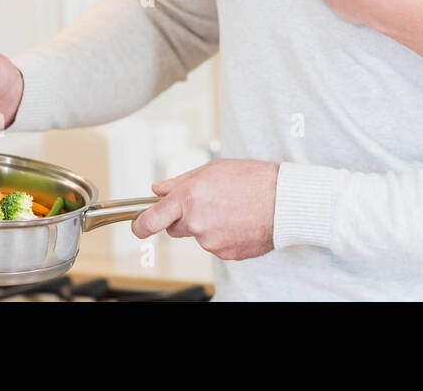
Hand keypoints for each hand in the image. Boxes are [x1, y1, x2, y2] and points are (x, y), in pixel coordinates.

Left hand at [132, 159, 278, 260]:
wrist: (285, 202)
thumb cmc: (254, 179)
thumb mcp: (213, 169)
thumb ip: (180, 181)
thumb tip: (158, 189)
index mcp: (190, 196)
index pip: (151, 219)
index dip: (140, 224)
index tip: (138, 224)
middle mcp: (196, 221)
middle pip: (174, 228)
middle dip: (184, 218)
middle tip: (207, 203)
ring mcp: (210, 241)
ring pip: (198, 236)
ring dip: (207, 225)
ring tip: (231, 209)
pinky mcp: (225, 254)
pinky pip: (215, 245)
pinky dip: (223, 235)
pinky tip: (238, 221)